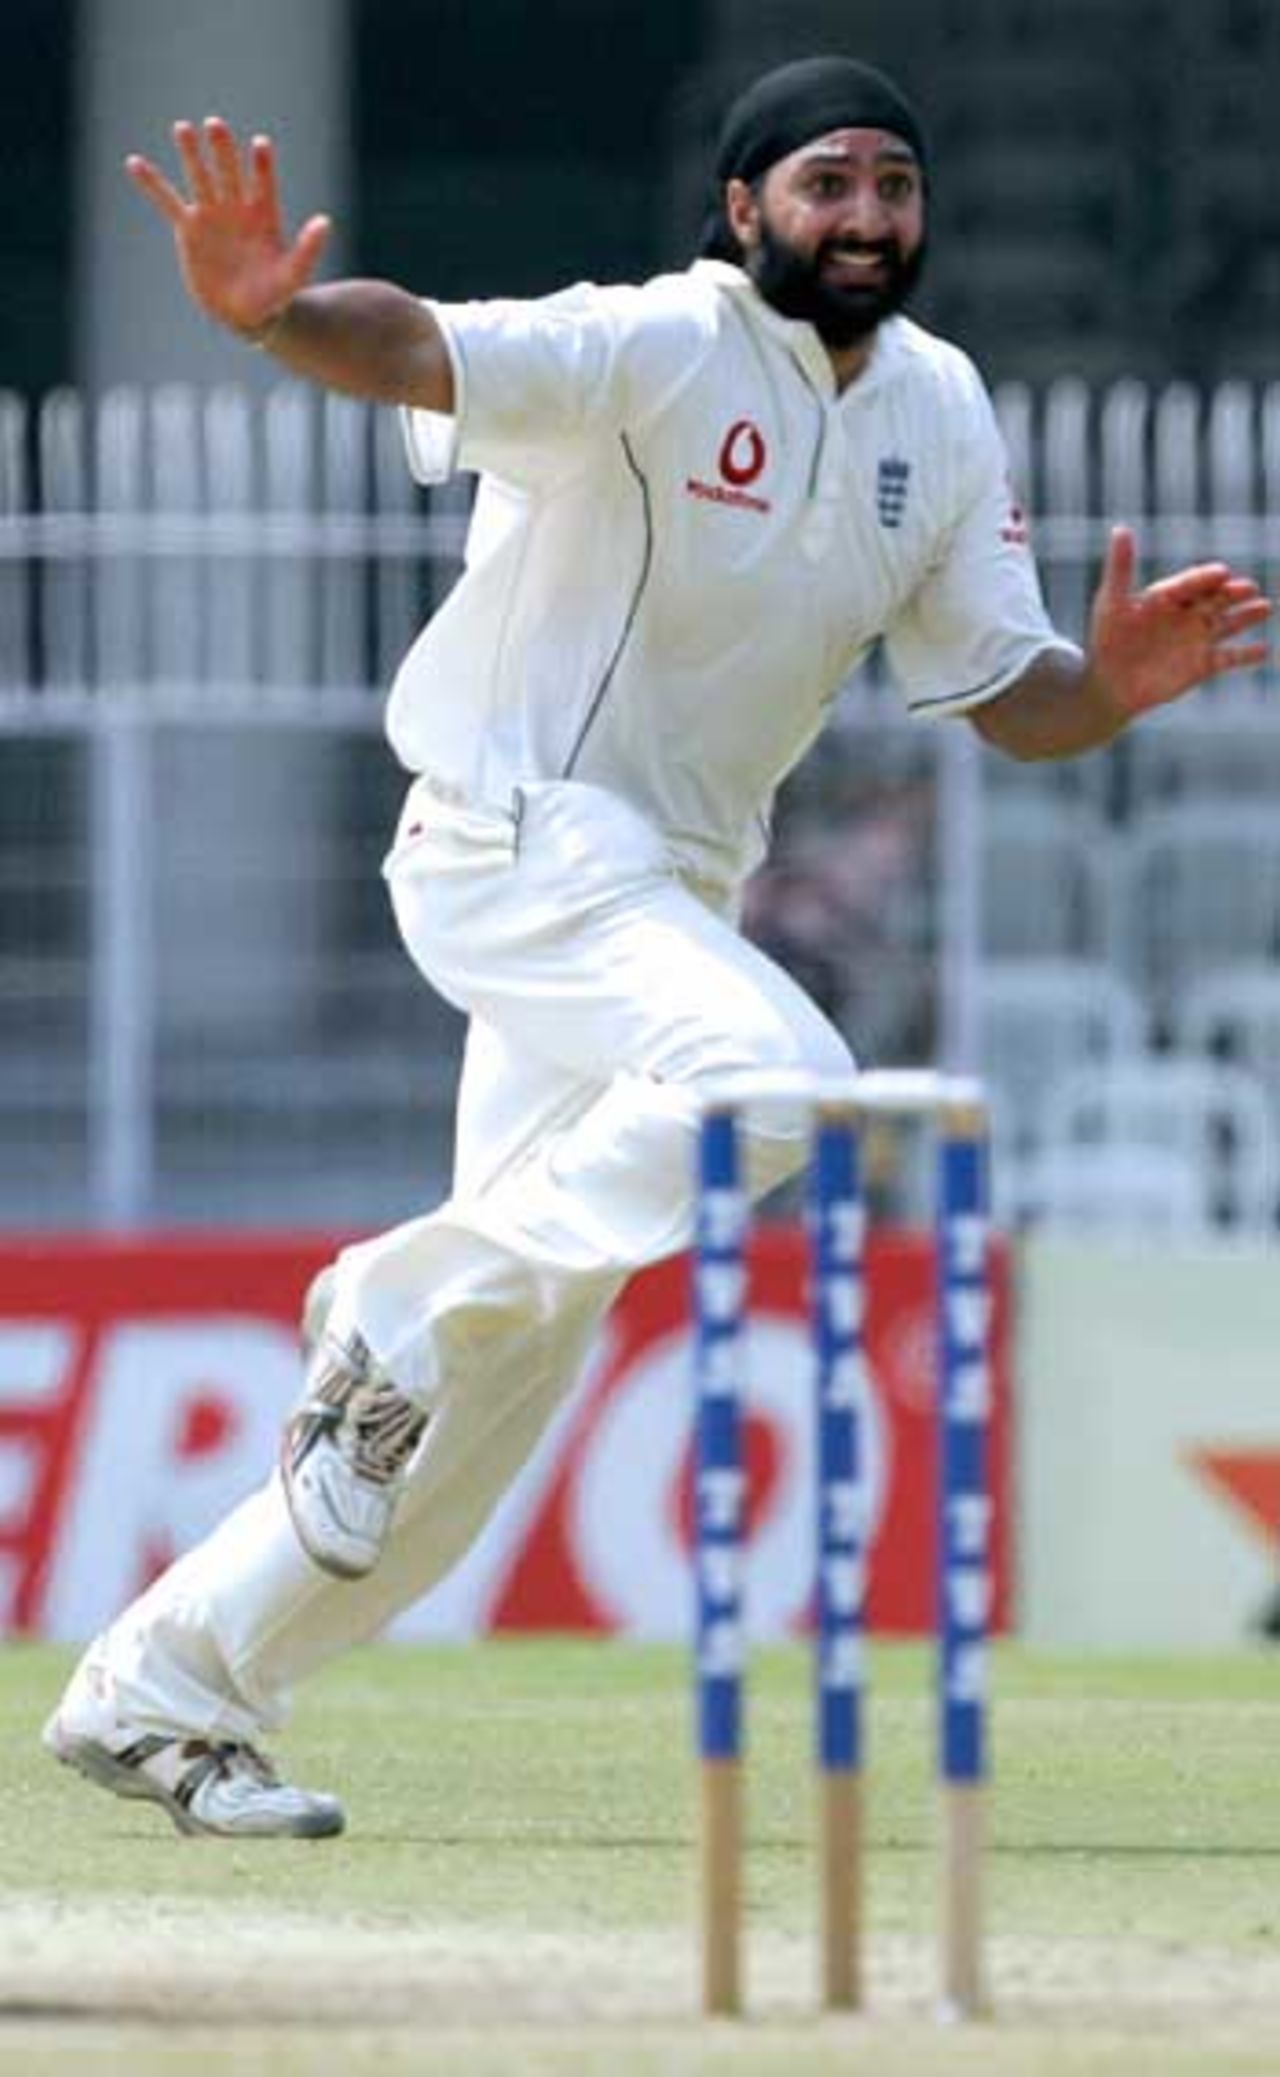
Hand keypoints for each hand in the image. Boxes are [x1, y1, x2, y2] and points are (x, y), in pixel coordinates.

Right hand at [125, 117, 331, 338]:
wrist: (247, 314)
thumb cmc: (275, 294)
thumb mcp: (294, 274)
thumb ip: (308, 247)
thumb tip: (325, 221)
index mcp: (264, 214)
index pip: (263, 182)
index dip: (262, 165)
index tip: (260, 145)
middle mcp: (237, 208)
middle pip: (229, 171)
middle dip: (223, 150)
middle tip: (215, 125)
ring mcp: (211, 216)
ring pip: (199, 177)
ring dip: (191, 154)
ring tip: (183, 128)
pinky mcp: (189, 229)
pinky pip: (167, 201)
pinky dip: (151, 183)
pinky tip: (134, 162)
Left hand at [1087, 525, 1271, 721]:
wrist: (1109, 684)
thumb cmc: (1107, 640)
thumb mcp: (1112, 603)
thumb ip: (1120, 568)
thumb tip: (1121, 528)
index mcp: (1167, 596)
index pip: (1191, 582)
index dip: (1205, 578)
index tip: (1221, 573)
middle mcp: (1187, 613)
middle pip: (1216, 599)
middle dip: (1233, 593)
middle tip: (1248, 588)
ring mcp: (1197, 638)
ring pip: (1228, 623)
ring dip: (1247, 615)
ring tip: (1264, 608)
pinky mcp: (1203, 665)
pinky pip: (1229, 658)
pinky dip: (1247, 655)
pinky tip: (1265, 651)